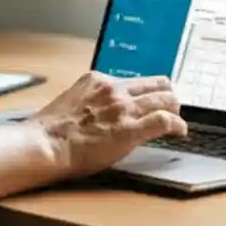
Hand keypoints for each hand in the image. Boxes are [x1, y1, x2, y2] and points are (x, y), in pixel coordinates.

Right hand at [30, 72, 186, 179]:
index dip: (149, 89)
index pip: (135, 80)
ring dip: (175, 110)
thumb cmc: (51, 131)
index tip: (154, 96)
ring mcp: (123, 109)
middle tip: (172, 106)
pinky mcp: (130, 129)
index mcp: (97, 81)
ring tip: (178, 119)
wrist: (45, 145)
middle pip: (157, 84)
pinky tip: (180, 132)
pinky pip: (164, 121)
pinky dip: (177, 125)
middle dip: (168, 95)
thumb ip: (92, 100)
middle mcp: (114, 90)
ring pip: (165, 99)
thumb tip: (102, 111)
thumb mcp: (72, 102)